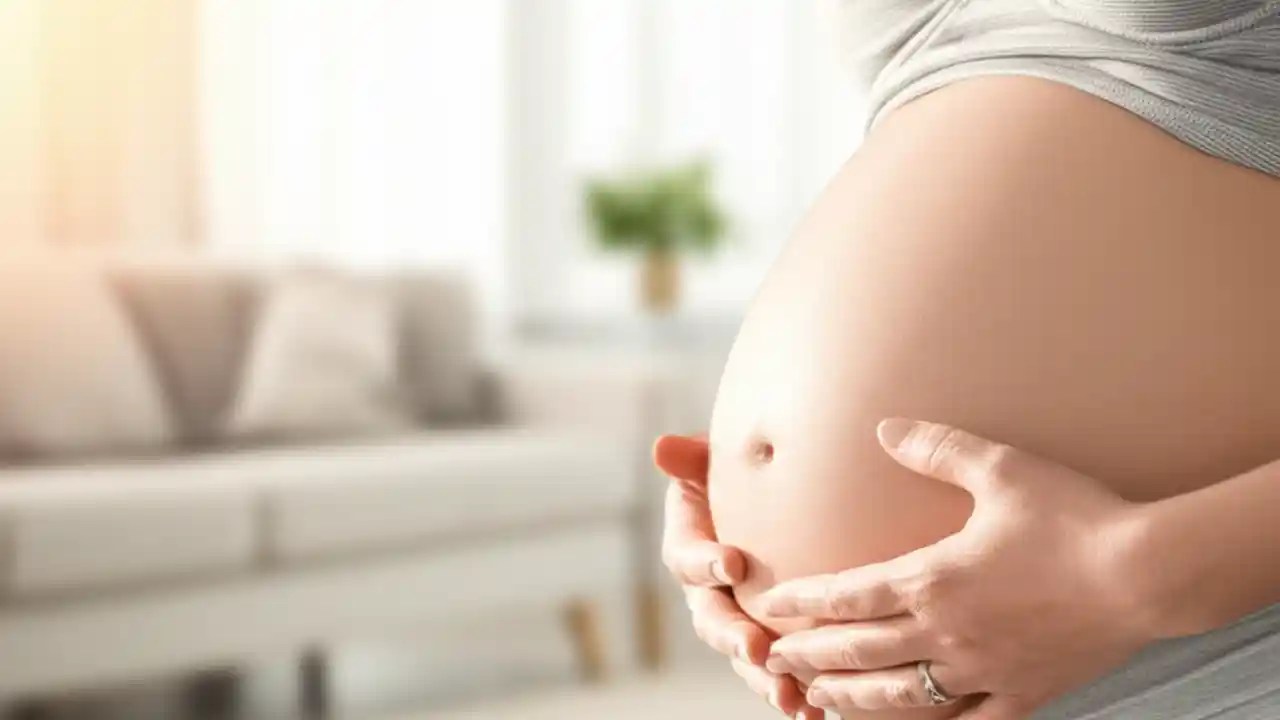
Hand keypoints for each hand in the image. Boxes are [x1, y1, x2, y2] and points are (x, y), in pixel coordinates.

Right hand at [654, 434, 823, 718]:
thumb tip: (662, 448)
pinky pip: (773, 672)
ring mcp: (735, 618)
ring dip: (762, 678)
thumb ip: (693, 458)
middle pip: (710, 618)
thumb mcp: (717, 461)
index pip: (686, 556)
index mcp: (690, 543)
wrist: (781, 499)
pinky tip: (815, 712)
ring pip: (741, 656)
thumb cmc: (744, 475)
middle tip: (756, 647)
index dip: (705, 561)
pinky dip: (792, 693)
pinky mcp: (767, 640)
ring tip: (790, 697)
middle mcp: (707, 589)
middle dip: (732, 635)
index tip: (732, 563)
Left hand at [760, 419, 1153, 718]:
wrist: (1147, 574)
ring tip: (821, 700)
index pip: (848, 594)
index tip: (772, 605)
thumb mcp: (1000, 469)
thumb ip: (936, 448)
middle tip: (773, 657)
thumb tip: (884, 428)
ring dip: (852, 699)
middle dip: (810, 655)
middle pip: (859, 651)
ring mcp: (984, 670)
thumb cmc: (1073, 517)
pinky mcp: (1023, 694)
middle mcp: (947, 632)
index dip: (804, 601)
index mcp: (933, 579)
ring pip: (900, 698)